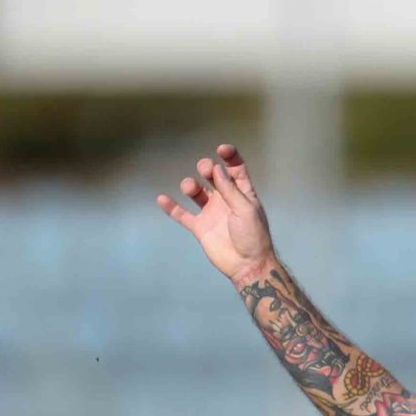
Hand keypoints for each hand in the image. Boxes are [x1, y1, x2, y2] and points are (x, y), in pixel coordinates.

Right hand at [156, 143, 276, 288]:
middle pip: (213, 176)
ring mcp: (211, 213)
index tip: (221, 149)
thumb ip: (230, 189)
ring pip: (196, 192)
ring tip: (190, 187)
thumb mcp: (245, 209)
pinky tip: (162, 199)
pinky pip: (182, 215)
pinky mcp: (200, 227)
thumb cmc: (253, 236)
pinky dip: (172, 207)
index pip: (235, 168)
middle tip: (205, 170)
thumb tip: (217, 168)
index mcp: (242, 193)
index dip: (229, 156)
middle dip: (207, 168)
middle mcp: (225, 199)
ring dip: (190, 185)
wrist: (247, 265)